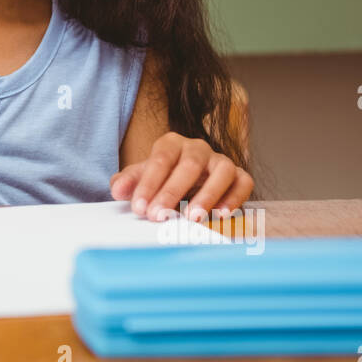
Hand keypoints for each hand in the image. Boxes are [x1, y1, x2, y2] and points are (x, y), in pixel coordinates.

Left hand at [110, 131, 251, 221]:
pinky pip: (243, 182)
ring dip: (208, 195)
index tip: (139, 207)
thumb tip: (118, 189)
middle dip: (173, 191)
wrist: (184, 182)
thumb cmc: (161, 179)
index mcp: (172, 144)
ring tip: (192, 217)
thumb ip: (127, 182)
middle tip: (159, 216)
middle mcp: (198, 148)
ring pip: (222, 170)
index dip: (149, 184)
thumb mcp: (140, 178)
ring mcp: (220, 160)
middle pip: (190, 164)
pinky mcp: (238, 175)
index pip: (160, 159)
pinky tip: (220, 215)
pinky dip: (235, 198)